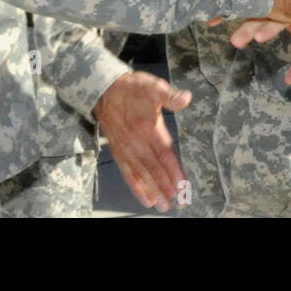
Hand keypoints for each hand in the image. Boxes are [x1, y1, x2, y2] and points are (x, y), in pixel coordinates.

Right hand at [92, 72, 191, 212]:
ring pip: (141, 174)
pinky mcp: (119, 151)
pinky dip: (136, 187)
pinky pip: (127, 172)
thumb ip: (169, 95)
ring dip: (153, 190)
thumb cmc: (132, 88)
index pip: (164, 153)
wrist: (104, 89)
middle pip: (154, 168)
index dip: (173, 170)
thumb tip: (186, 98)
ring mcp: (127, 149)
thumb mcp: (152, 85)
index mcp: (149, 127)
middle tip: (178, 203)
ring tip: (163, 205)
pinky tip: (145, 198)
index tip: (182, 186)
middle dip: (166, 186)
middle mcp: (137, 142)